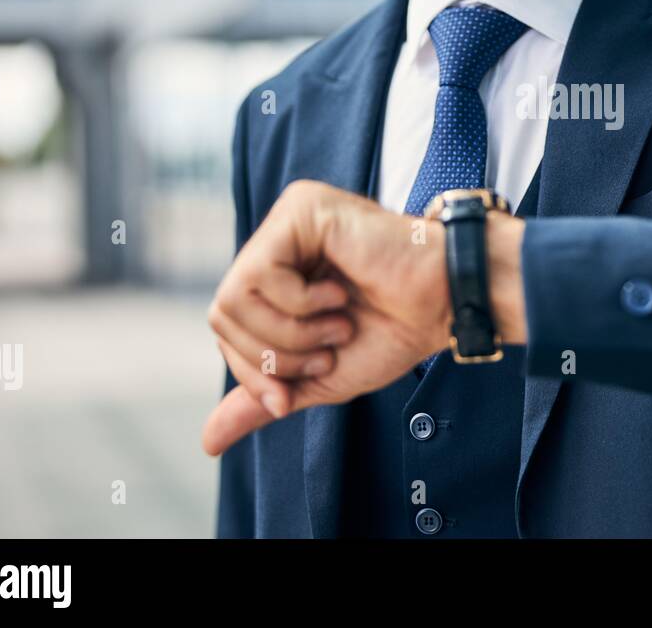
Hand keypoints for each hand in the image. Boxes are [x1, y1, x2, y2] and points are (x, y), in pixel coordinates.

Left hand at [200, 180, 527, 456]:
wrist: (443, 305)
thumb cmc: (394, 331)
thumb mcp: (318, 374)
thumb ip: (266, 394)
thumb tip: (208, 442)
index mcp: (278, 269)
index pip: (226, 325)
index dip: (253, 371)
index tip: (292, 394)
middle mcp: (277, 238)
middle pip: (222, 313)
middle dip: (274, 354)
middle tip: (328, 349)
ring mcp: (288, 218)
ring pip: (234, 297)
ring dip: (291, 331)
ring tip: (338, 323)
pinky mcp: (301, 208)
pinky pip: (260, 274)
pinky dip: (300, 303)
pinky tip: (340, 292)